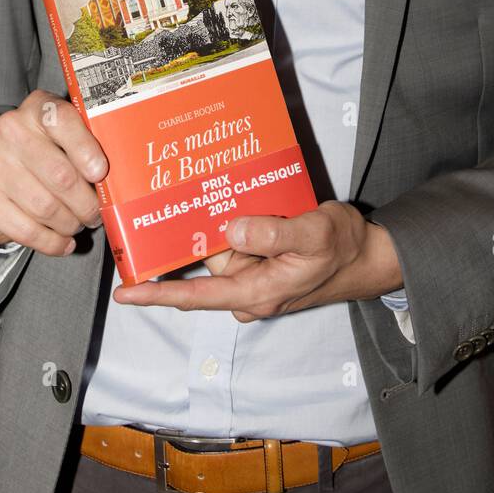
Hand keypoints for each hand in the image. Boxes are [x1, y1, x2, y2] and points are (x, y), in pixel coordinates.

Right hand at [0, 89, 107, 255]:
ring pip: (44, 207)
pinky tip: (64, 243)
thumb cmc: (48, 151)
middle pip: (60, 174)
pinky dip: (51, 242)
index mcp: (38, 108)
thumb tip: (122, 179)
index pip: (63, 120)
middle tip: (96, 214)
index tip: (101, 173)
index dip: (85, 149)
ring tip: (79, 225)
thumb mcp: (67, 137)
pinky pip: (24, 229)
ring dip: (70, 223)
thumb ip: (90, 146)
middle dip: (86, 202)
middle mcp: (10, 130)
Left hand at [112, 201, 402, 319]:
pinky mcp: (261, 266)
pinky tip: (254, 202)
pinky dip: (240, 224)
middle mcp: (249, 291)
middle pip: (207, 262)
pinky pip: (237, 244)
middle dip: (203, 232)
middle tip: (208, 197)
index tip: (125, 293)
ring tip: (255, 196)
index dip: (158, 294)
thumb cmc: (344, 247)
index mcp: (256, 292)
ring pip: (223, 247)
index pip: (197, 296)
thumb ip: (274, 233)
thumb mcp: (314, 233)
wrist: (368, 256)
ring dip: (229, 222)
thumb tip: (231, 230)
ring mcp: (254, 279)